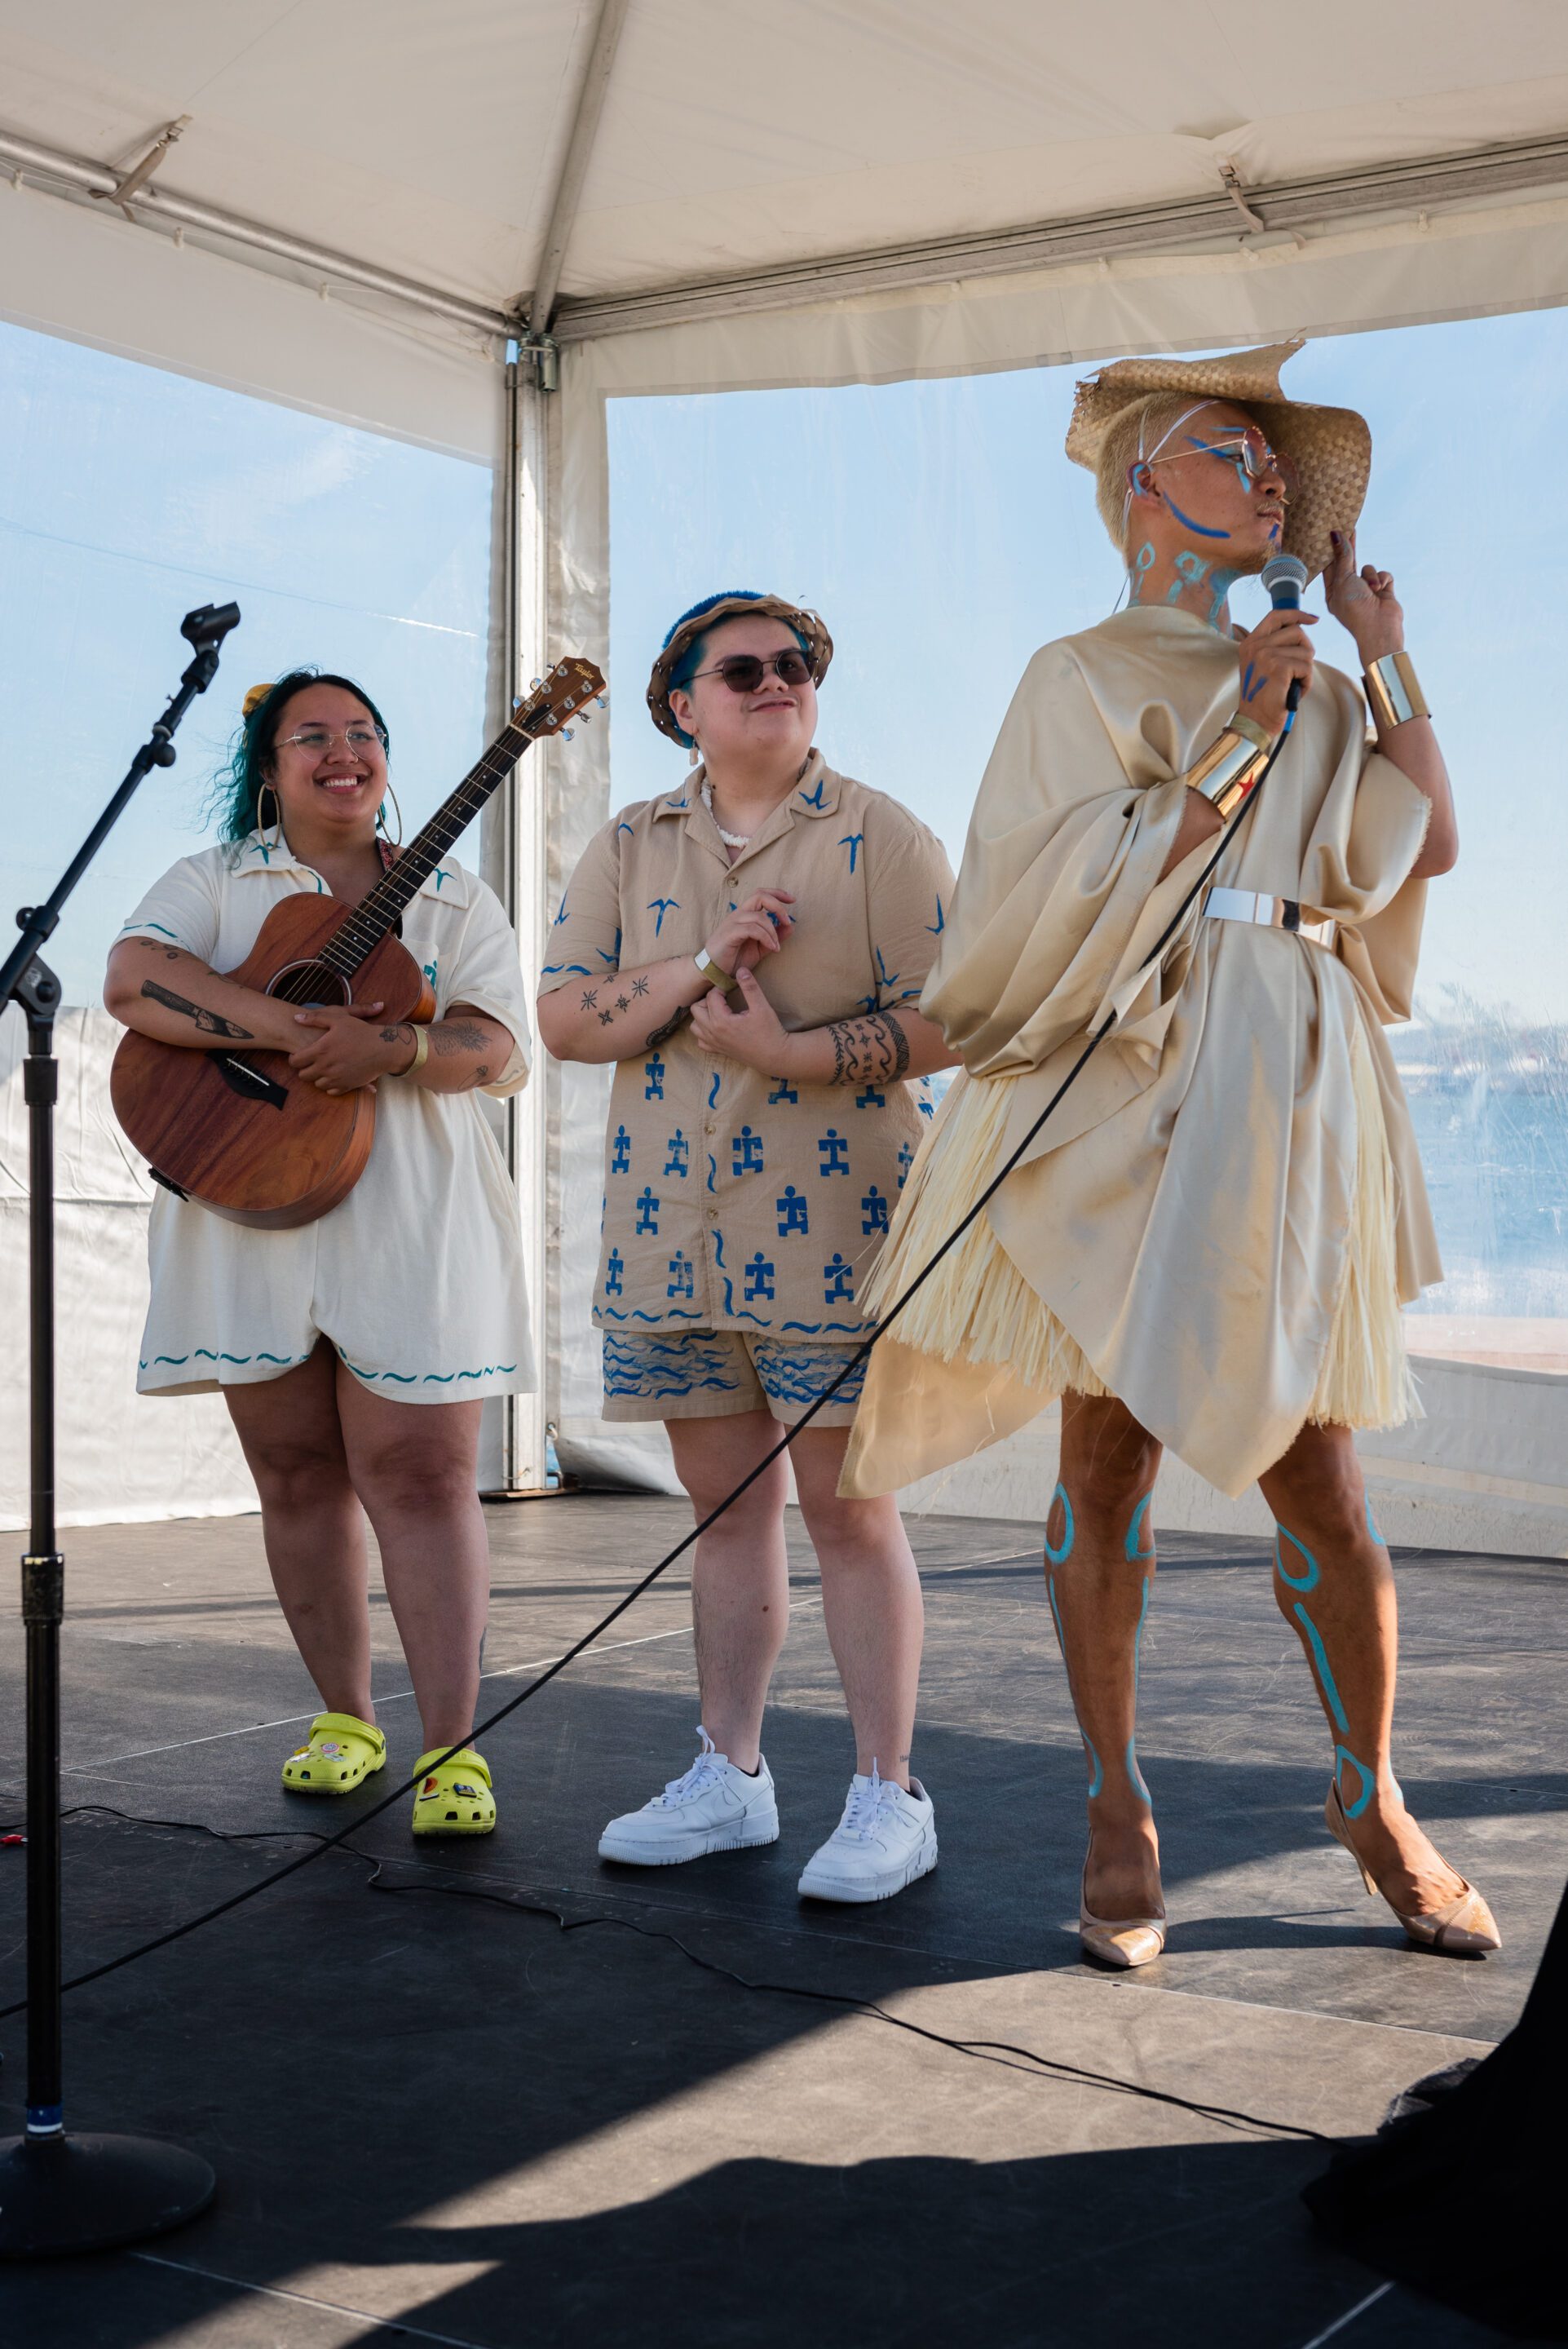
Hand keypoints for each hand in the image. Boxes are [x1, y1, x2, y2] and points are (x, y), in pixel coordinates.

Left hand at [287, 1001, 401, 1094]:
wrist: (383, 1048)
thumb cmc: (361, 1031)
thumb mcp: (338, 1018)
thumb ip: (315, 1018)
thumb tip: (296, 1018)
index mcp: (320, 1050)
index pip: (295, 1061)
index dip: (294, 1058)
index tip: (299, 1055)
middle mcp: (325, 1067)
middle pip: (303, 1076)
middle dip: (304, 1069)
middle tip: (311, 1062)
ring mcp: (336, 1078)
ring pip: (316, 1084)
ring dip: (317, 1077)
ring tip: (324, 1068)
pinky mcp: (346, 1086)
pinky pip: (330, 1091)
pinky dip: (330, 1085)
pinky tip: (335, 1075)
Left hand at [689, 963, 796, 1073]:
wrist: (775, 1056)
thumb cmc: (769, 1031)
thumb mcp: (761, 1007)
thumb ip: (750, 987)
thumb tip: (741, 969)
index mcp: (721, 1021)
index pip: (711, 996)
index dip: (720, 988)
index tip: (731, 987)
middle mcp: (713, 1033)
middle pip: (696, 1009)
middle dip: (707, 1000)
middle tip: (723, 998)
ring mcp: (714, 1043)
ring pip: (695, 1026)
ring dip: (702, 1016)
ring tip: (718, 1011)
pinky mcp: (719, 1050)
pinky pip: (701, 1041)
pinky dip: (704, 1032)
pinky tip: (717, 1027)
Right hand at [701, 889, 795, 977]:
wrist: (715, 971)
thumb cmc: (735, 958)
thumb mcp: (760, 948)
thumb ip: (774, 937)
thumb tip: (791, 927)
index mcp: (745, 914)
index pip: (761, 894)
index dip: (777, 893)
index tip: (792, 900)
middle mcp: (738, 914)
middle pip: (760, 896)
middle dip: (778, 906)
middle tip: (787, 922)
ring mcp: (733, 923)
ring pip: (759, 916)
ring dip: (773, 931)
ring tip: (776, 947)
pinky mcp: (730, 934)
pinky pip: (752, 929)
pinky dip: (766, 937)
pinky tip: (771, 948)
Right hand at [1234, 604, 1317, 736]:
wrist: (1255, 721)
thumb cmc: (1263, 697)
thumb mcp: (1263, 665)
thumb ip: (1275, 646)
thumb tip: (1301, 629)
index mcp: (1250, 643)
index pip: (1276, 616)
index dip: (1297, 614)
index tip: (1312, 619)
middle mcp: (1256, 646)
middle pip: (1297, 631)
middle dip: (1305, 650)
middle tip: (1299, 670)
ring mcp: (1266, 655)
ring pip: (1305, 651)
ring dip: (1306, 670)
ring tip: (1293, 684)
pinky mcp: (1279, 667)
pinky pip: (1307, 667)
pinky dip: (1306, 681)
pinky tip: (1295, 690)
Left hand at [1324, 528, 1403, 661]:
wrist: (1379, 628)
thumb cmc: (1355, 607)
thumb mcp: (1344, 580)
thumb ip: (1342, 557)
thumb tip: (1335, 534)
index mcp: (1333, 592)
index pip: (1330, 567)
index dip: (1332, 550)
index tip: (1331, 533)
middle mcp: (1349, 591)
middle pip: (1348, 564)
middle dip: (1350, 549)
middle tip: (1349, 528)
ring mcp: (1366, 591)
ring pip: (1368, 569)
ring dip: (1371, 576)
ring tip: (1372, 589)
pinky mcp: (1383, 591)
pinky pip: (1383, 575)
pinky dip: (1383, 580)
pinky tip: (1382, 591)